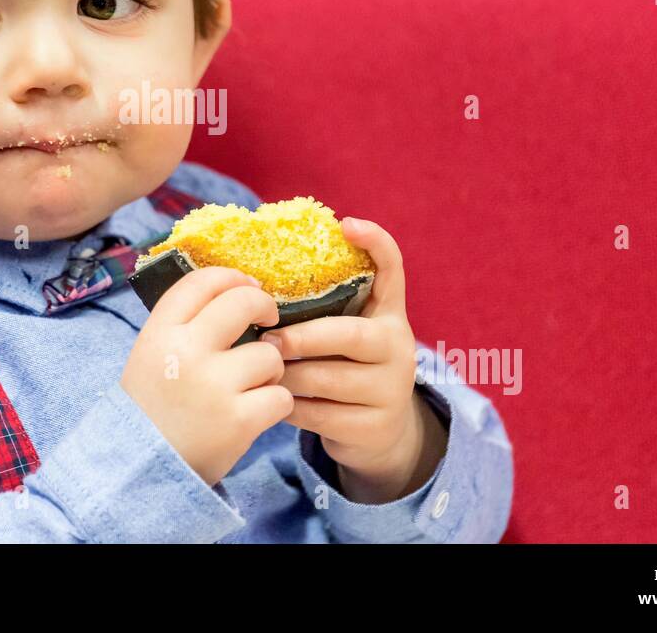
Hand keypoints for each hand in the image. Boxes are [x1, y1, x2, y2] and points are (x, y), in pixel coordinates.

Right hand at [121, 266, 292, 487]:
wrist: (141, 470)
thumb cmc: (153, 407)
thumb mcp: (152, 355)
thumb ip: (185, 325)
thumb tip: (238, 291)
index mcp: (160, 333)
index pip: (203, 281)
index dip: (232, 277)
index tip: (247, 286)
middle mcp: (186, 352)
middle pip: (244, 302)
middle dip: (264, 306)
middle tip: (268, 320)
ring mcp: (214, 386)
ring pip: (270, 353)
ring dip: (269, 368)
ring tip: (250, 384)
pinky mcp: (239, 420)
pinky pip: (281, 396)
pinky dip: (274, 404)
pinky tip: (255, 411)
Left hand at [264, 216, 446, 503]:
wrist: (381, 432)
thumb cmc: (347, 366)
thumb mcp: (345, 333)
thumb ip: (322, 307)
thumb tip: (258, 277)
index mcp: (390, 315)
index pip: (392, 269)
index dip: (375, 243)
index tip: (345, 224)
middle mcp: (399, 348)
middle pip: (348, 334)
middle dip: (302, 338)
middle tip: (269, 340)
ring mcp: (392, 390)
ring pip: (328, 379)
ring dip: (288, 376)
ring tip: (263, 371)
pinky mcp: (376, 427)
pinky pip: (321, 415)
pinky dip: (290, 407)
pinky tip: (275, 402)